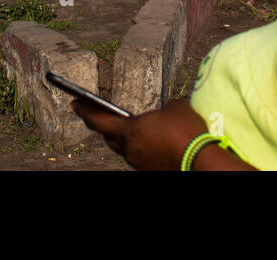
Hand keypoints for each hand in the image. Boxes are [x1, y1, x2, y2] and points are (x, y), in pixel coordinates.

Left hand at [72, 98, 207, 170]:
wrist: (202, 161)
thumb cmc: (187, 130)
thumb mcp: (175, 106)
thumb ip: (162, 108)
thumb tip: (163, 114)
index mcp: (130, 130)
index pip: (98, 121)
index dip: (84, 111)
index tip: (74, 104)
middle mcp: (130, 150)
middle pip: (109, 138)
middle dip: (104, 127)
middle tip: (101, 117)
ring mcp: (139, 164)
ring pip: (126, 150)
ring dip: (127, 140)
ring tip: (136, 130)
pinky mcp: (150, 172)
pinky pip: (140, 158)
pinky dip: (141, 149)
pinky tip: (153, 144)